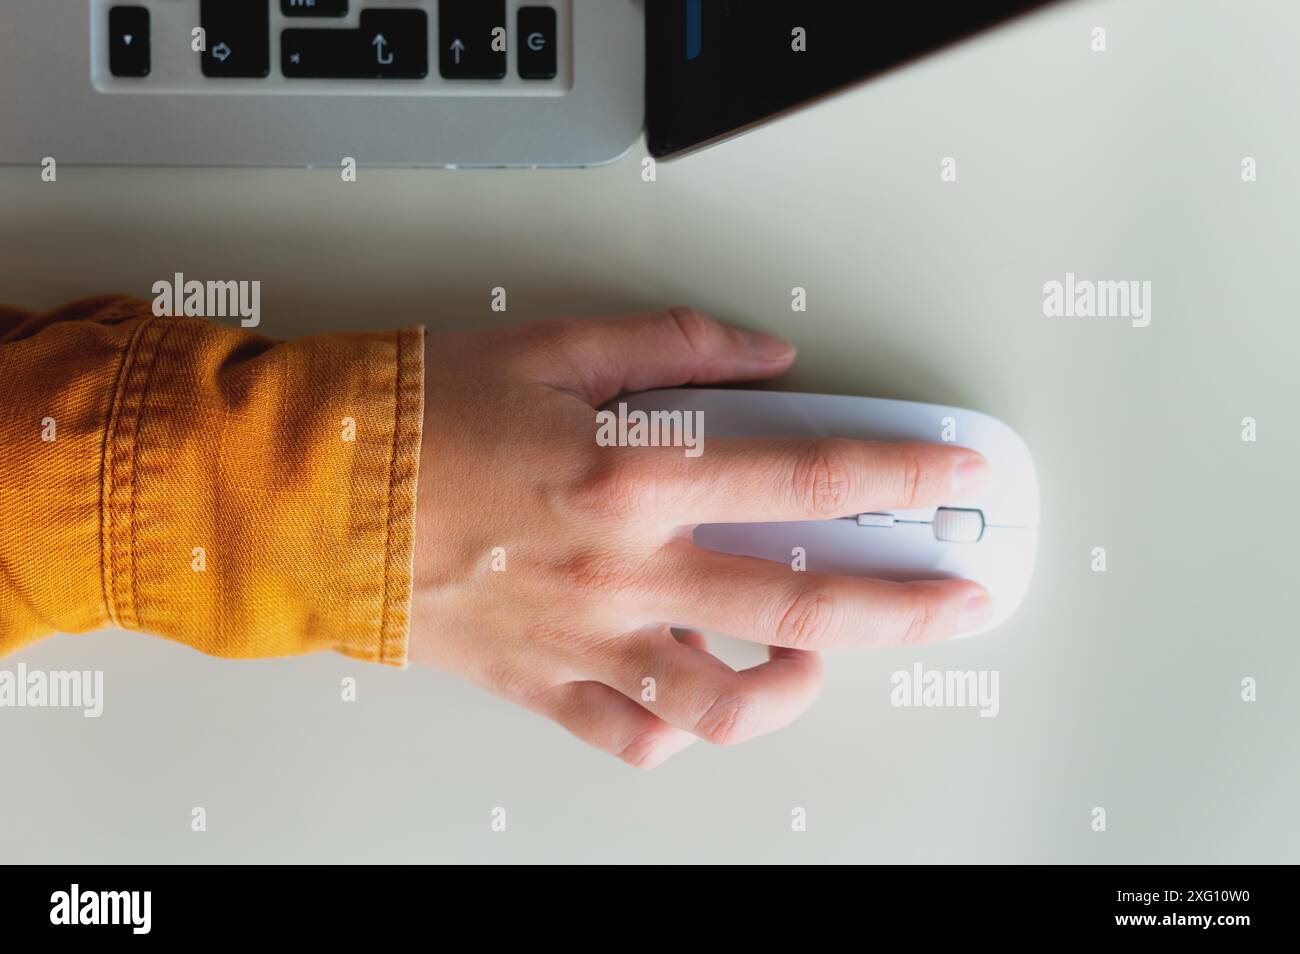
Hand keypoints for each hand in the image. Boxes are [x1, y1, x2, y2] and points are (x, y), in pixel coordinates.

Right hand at [409, 308, 991, 766]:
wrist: (311, 495)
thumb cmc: (416, 418)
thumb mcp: (551, 347)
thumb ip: (673, 347)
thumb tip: (760, 358)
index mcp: (633, 477)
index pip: (806, 476)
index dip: (899, 475)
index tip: (954, 476)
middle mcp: (624, 571)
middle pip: (803, 606)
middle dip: (906, 606)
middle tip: (960, 598)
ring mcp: (587, 639)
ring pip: (723, 702)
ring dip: (795, 688)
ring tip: (823, 663)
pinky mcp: (542, 682)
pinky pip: (629, 737)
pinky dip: (678, 731)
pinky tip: (700, 700)